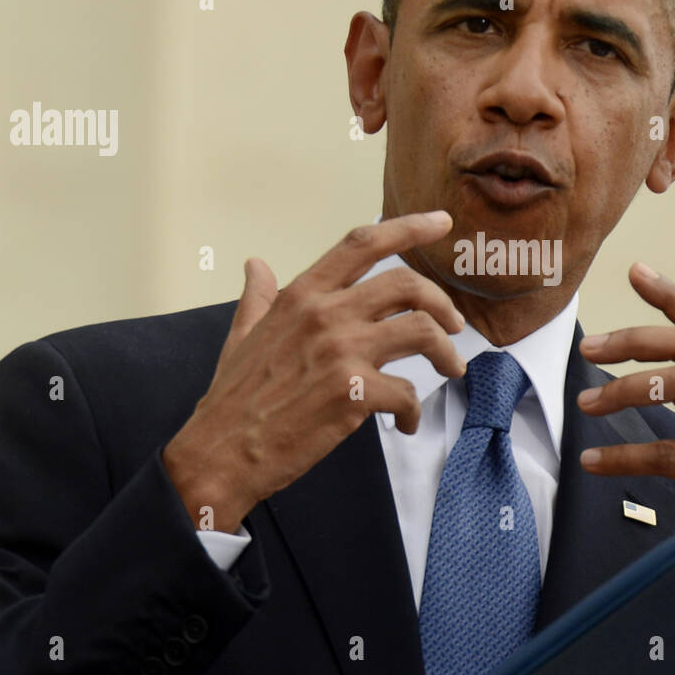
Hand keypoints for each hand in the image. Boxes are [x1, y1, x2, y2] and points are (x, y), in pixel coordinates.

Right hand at [163, 211, 467, 530]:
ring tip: (450, 369)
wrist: (220, 452)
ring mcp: (341, 352)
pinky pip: (407, 393)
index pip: (363, 244)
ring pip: (422, 331)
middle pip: (407, 284)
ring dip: (446, 351)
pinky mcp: (352, 394)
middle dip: (442, 302)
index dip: (409, 227)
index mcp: (302, 296)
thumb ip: (259, 297)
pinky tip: (405, 424)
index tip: (441, 222)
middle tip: (454, 325)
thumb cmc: (233, 399)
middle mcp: (325, 315)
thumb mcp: (242, 335)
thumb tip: (256, 265)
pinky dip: (414, 412)